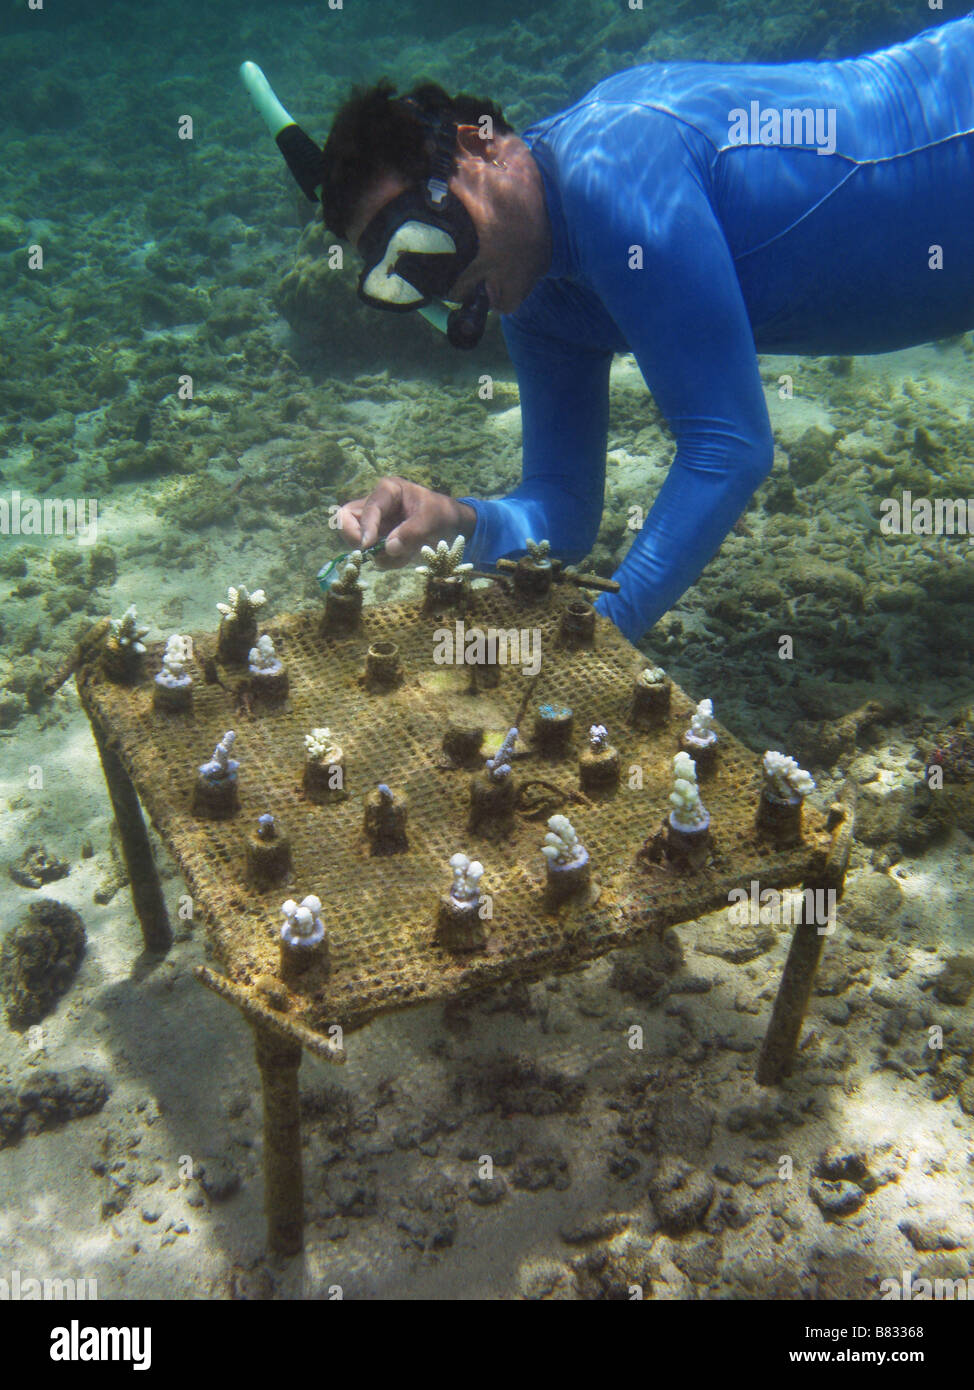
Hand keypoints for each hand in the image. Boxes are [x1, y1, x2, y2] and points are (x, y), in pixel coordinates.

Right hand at [336, 476, 476, 567]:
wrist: (452, 526)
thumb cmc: (443, 514)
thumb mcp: (433, 520)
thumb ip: (412, 532)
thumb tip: (388, 548)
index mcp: (388, 491)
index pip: (367, 509)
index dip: (364, 528)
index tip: (368, 546)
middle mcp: (376, 505)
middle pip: (345, 521)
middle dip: (357, 540)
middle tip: (374, 553)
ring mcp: (375, 523)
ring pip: (357, 541)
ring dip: (379, 554)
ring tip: (406, 552)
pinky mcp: (378, 539)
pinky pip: (372, 555)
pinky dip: (388, 560)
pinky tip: (406, 554)